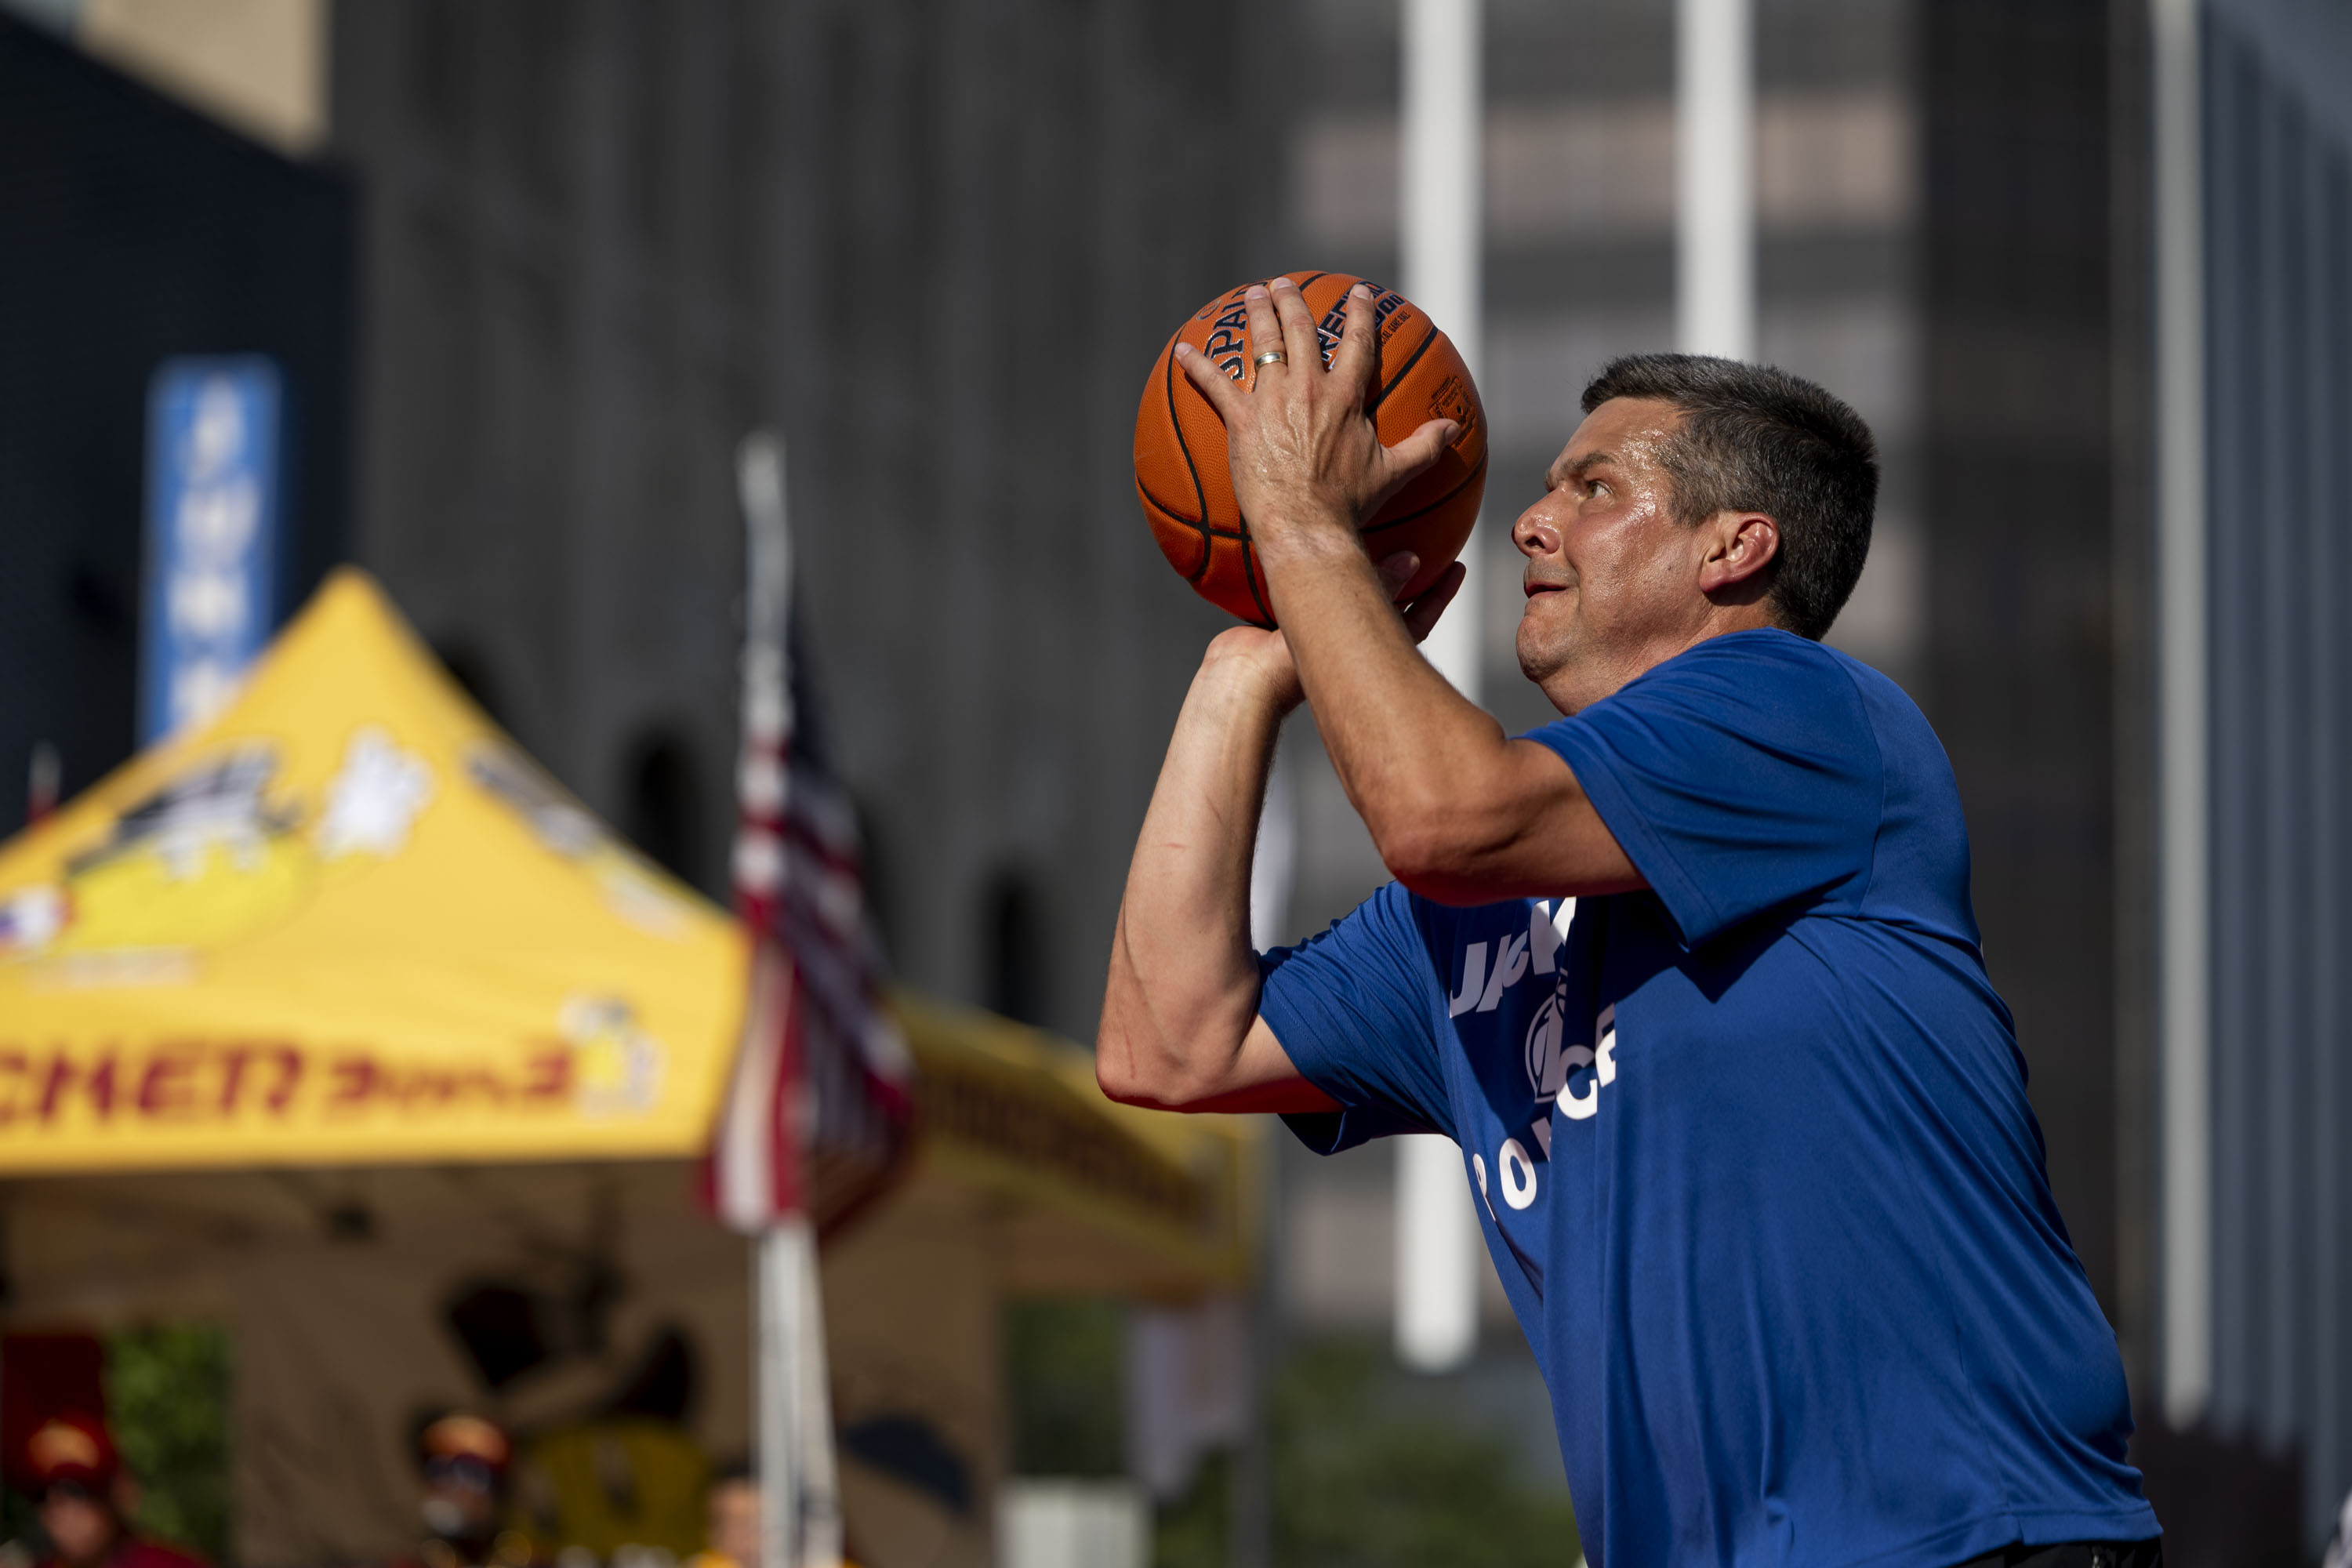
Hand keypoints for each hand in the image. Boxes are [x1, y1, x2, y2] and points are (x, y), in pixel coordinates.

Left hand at [1175, 278, 1460, 555]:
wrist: (1308, 524)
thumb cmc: (1350, 505)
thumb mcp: (1394, 473)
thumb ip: (1425, 447)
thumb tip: (1455, 431)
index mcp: (1346, 396)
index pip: (1359, 343)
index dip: (1361, 315)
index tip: (1361, 293)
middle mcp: (1309, 387)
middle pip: (1301, 330)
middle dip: (1292, 301)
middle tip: (1283, 284)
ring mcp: (1273, 399)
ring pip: (1263, 344)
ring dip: (1256, 315)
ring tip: (1251, 295)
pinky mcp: (1241, 419)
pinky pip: (1214, 384)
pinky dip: (1196, 365)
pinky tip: (1181, 349)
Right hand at [1200, 551, 1466, 715]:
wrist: (1238, 684)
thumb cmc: (1284, 669)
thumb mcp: (1332, 624)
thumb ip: (1369, 589)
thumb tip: (1414, 560)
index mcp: (1366, 652)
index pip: (1417, 620)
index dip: (1440, 595)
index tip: (1458, 569)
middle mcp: (1348, 646)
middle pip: (1392, 611)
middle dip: (1412, 584)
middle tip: (1433, 556)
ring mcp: (1322, 640)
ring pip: (1359, 604)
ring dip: (1375, 580)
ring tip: (1388, 550)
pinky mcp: (1293, 629)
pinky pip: (1323, 598)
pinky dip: (1335, 579)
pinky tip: (1327, 559)